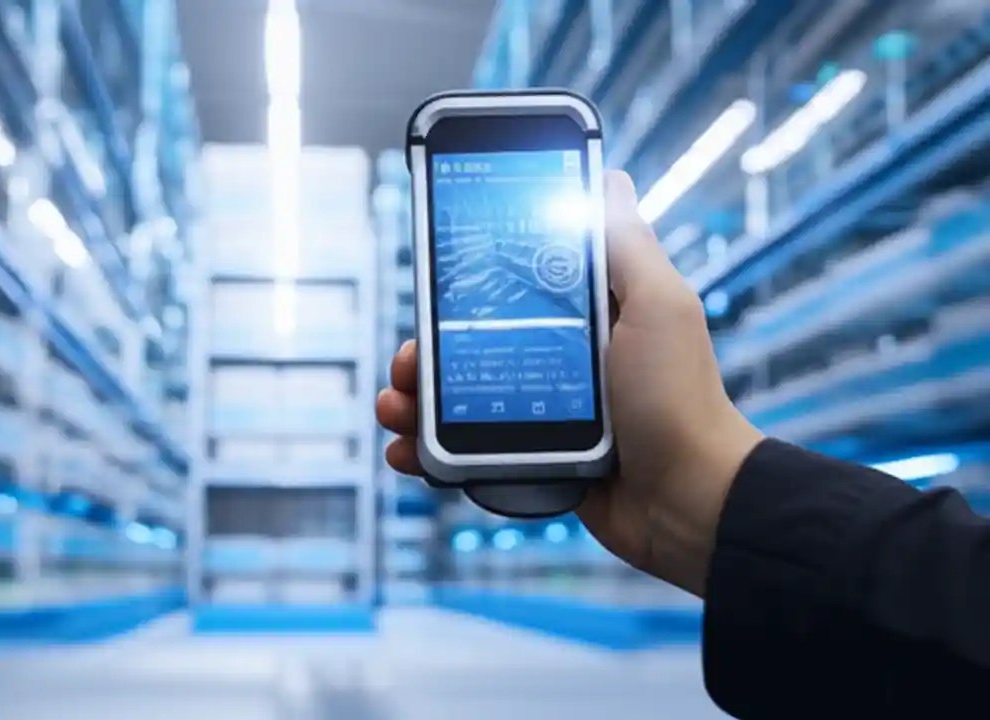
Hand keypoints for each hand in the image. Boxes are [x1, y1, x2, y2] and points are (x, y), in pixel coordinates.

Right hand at [376, 171, 763, 596]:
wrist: (689, 503)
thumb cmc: (680, 398)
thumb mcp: (659, 305)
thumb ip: (628, 245)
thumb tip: (611, 176)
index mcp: (584, 316)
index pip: (511, 285)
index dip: (469, 282)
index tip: (435, 278)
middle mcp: (557, 359)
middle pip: (471, 342)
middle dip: (428, 349)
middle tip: (409, 360)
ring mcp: (540, 411)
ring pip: (458, 396)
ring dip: (415, 400)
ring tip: (396, 408)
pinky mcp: (531, 457)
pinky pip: (466, 450)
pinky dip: (428, 451)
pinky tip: (406, 451)